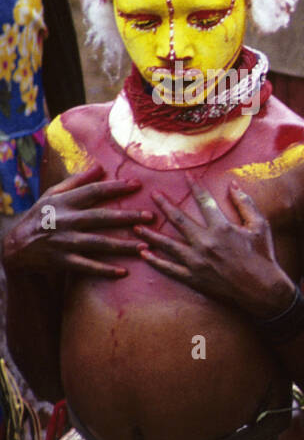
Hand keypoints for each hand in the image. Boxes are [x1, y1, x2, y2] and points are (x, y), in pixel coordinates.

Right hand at [1, 164, 151, 277]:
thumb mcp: (52, 195)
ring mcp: (64, 241)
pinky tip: (123, 272)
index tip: (138, 184)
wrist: (16, 246)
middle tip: (150, 217)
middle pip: (101, 217)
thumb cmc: (41, 216)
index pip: (94, 191)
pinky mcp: (62, 260)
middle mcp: (65, 220)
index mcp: (64, 202)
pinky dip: (104, 270)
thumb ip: (77, 181)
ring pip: (98, 243)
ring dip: (122, 246)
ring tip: (145, 246)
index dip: (116, 187)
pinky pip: (86, 266)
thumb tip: (100, 167)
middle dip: (127, 217)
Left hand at [137, 178, 293, 316]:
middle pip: (178, 219)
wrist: (262, 289)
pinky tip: (143, 254)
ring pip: (167, 244)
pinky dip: (155, 261)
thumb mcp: (259, 226)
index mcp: (222, 228)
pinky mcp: (194, 278)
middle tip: (153, 195)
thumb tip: (232, 185)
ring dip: (150, 234)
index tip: (186, 176)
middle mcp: (205, 242)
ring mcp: (197, 261)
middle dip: (164, 205)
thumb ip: (245, 203)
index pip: (204, 201)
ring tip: (137, 226)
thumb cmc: (263, 256)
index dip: (194, 186)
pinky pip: (169, 269)